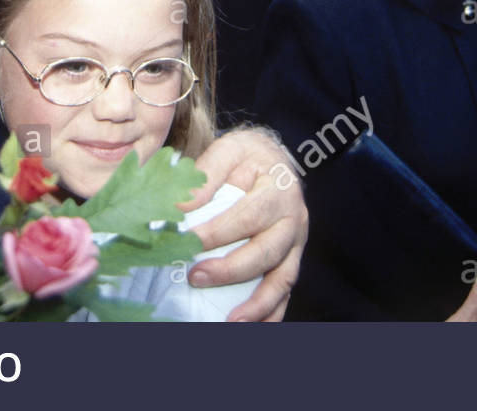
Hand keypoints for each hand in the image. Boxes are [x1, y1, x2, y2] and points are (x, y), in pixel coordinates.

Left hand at [183, 127, 306, 320]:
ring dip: (257, 303)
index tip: (188, 241)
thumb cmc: (246, 156)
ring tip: (230, 320)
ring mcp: (296, 243)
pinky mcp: (291, 260)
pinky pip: (285, 291)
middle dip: (231, 269)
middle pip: (267, 250)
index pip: (249, 215)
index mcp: (279, 188)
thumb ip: (205, 176)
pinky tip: (248, 325)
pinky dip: (271, 312)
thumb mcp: (228, 151)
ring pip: (282, 278)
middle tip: (196, 277)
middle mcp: (293, 218)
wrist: (271, 159)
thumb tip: (180, 208)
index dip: (219, 232)